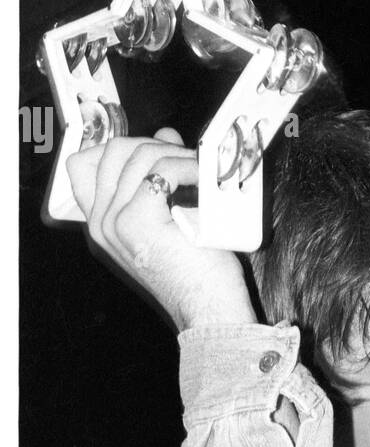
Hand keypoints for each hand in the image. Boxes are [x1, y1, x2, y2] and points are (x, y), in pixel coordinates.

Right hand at [66, 127, 256, 331]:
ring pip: (139, 156)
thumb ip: (160, 178)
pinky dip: (186, 166)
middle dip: (154, 145)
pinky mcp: (138, 220)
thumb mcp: (172, 217)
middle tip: (188, 161)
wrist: (208, 309)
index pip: (84, 164)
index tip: (159, 150)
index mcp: (103, 223)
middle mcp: (102, 222)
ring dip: (176, 155)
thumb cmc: (197, 273)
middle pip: (113, 151)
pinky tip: (202, 179)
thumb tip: (165, 137)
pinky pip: (160, 171)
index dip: (121, 147)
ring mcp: (115, 221)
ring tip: (201, 172)